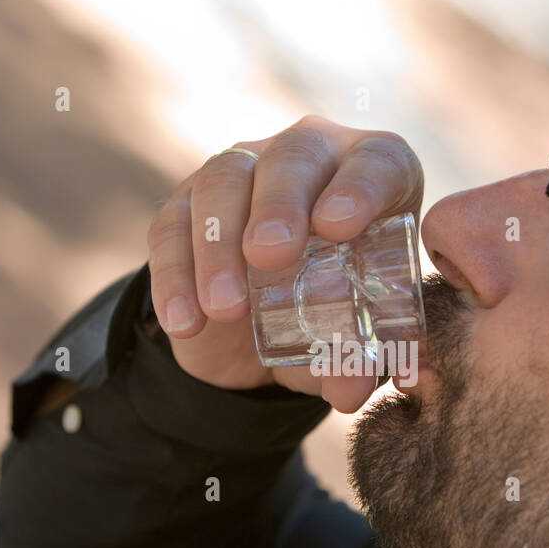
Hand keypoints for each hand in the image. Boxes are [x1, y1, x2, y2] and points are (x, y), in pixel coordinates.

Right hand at [146, 115, 423, 412]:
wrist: (262, 337)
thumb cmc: (334, 321)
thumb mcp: (350, 348)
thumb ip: (356, 363)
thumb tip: (348, 389)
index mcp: (374, 180)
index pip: (377, 161)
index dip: (360, 186)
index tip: (338, 227)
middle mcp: (310, 160)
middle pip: (294, 157)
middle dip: (280, 205)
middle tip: (272, 256)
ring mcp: (242, 174)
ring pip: (224, 180)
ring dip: (221, 244)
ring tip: (229, 309)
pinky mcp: (185, 206)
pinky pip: (171, 227)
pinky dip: (175, 276)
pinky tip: (186, 322)